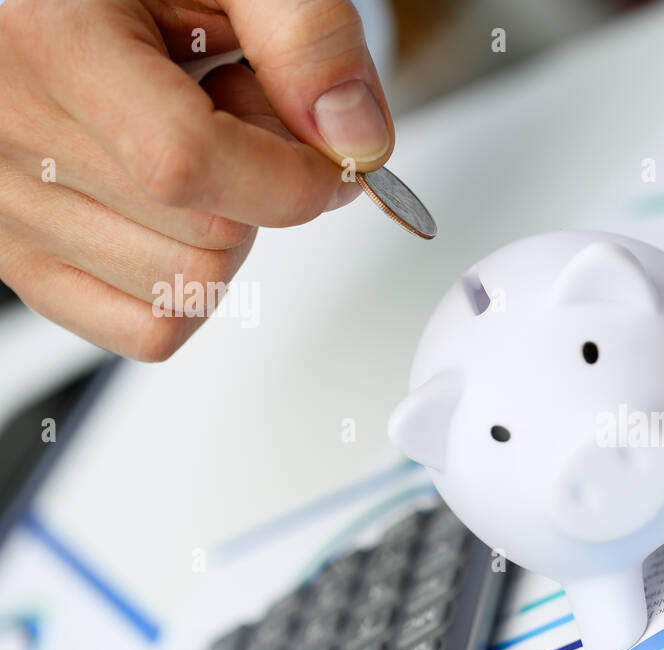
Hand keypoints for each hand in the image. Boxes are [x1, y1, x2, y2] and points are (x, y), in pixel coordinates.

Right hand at [0, 0, 394, 359]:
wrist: (63, 0)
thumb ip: (302, 34)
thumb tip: (354, 137)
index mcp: (51, 41)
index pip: (185, 165)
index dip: (290, 180)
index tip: (328, 159)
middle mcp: (8, 129)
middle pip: (204, 242)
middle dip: (264, 195)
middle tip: (241, 120)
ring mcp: (8, 207)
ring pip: (186, 292)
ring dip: (229, 236)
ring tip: (197, 149)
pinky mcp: (21, 259)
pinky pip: (146, 327)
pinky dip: (195, 286)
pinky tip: (181, 211)